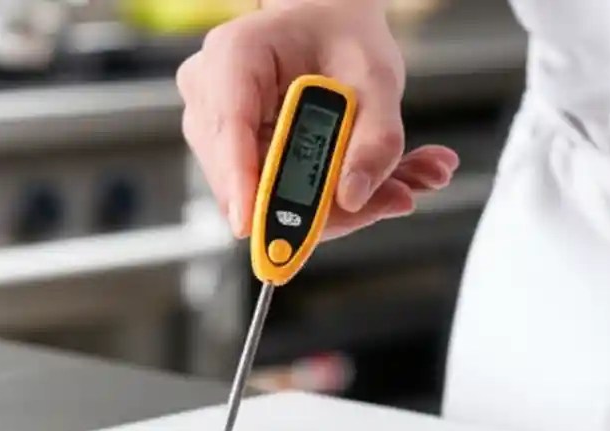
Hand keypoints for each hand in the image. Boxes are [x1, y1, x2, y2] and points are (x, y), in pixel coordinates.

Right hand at [176, 1, 458, 238]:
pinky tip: (366, 180)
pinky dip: (324, 201)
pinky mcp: (230, 156)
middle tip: (397, 197)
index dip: (242, 182)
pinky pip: (268, 198)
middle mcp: (209, 92)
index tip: (254, 226)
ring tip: (400, 182)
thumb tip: (353, 198)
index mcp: (235, 55)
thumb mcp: (377, 77)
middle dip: (318, 206)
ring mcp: (212, 128)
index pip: (231, 128)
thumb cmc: (342, 36)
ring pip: (259, 199)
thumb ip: (376, 139)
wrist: (324, 25)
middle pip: (245, 178)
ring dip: (331, 206)